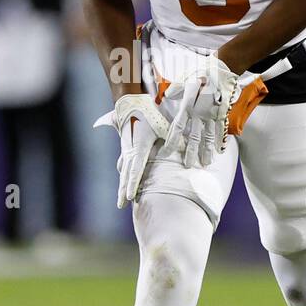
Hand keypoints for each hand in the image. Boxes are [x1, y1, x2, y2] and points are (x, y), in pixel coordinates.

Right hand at [94, 93, 170, 207]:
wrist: (132, 99)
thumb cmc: (152, 111)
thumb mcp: (164, 124)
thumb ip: (173, 137)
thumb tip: (184, 146)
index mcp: (140, 146)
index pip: (136, 169)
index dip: (133, 184)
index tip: (129, 197)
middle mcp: (131, 149)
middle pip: (126, 174)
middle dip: (123, 190)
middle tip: (121, 206)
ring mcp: (127, 147)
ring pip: (124, 169)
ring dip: (123, 184)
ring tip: (121, 198)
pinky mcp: (127, 145)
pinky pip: (125, 162)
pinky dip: (124, 173)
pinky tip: (123, 179)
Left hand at [161, 56, 237, 168]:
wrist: (221, 68)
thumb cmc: (200, 73)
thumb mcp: (184, 79)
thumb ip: (176, 90)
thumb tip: (166, 96)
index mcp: (188, 105)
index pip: (178, 126)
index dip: (172, 140)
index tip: (167, 152)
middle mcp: (199, 113)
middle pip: (193, 136)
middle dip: (190, 152)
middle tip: (187, 166)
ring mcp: (212, 115)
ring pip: (208, 136)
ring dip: (206, 151)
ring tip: (205, 163)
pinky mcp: (222, 113)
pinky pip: (221, 130)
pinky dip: (221, 141)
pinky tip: (221, 151)